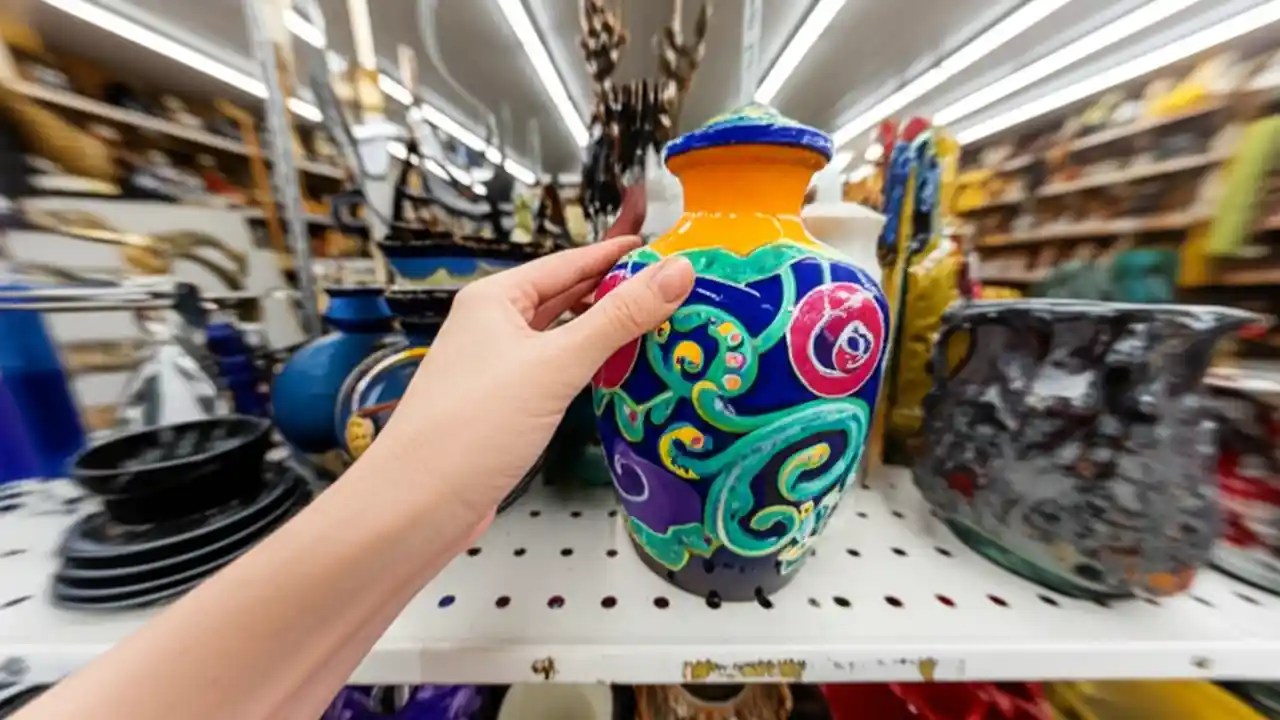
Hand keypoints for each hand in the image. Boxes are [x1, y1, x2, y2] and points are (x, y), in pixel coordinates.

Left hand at [373, 235, 694, 519]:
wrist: (417, 506)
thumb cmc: (468, 430)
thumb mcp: (555, 365)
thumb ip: (618, 319)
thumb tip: (675, 274)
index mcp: (495, 299)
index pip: (569, 262)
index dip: (618, 256)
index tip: (664, 252)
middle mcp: (492, 327)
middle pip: (567, 298)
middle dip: (617, 295)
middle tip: (672, 294)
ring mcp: (497, 369)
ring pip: (562, 339)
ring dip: (605, 336)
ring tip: (656, 331)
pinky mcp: (505, 408)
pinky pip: (556, 375)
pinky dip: (588, 372)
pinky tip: (616, 378)